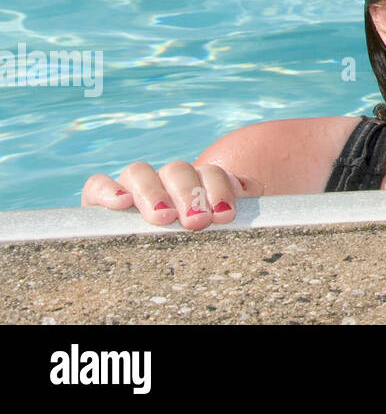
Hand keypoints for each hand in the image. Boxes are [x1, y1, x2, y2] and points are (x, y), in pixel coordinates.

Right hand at [81, 161, 262, 231]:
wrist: (159, 257)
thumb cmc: (195, 237)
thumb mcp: (217, 219)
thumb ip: (238, 198)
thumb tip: (246, 187)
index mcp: (196, 181)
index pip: (209, 172)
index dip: (218, 188)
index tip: (225, 214)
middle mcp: (164, 180)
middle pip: (176, 169)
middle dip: (189, 193)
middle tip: (197, 222)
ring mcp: (131, 187)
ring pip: (139, 172)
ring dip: (153, 191)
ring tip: (163, 217)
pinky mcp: (98, 201)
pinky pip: (96, 185)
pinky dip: (107, 189)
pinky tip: (120, 203)